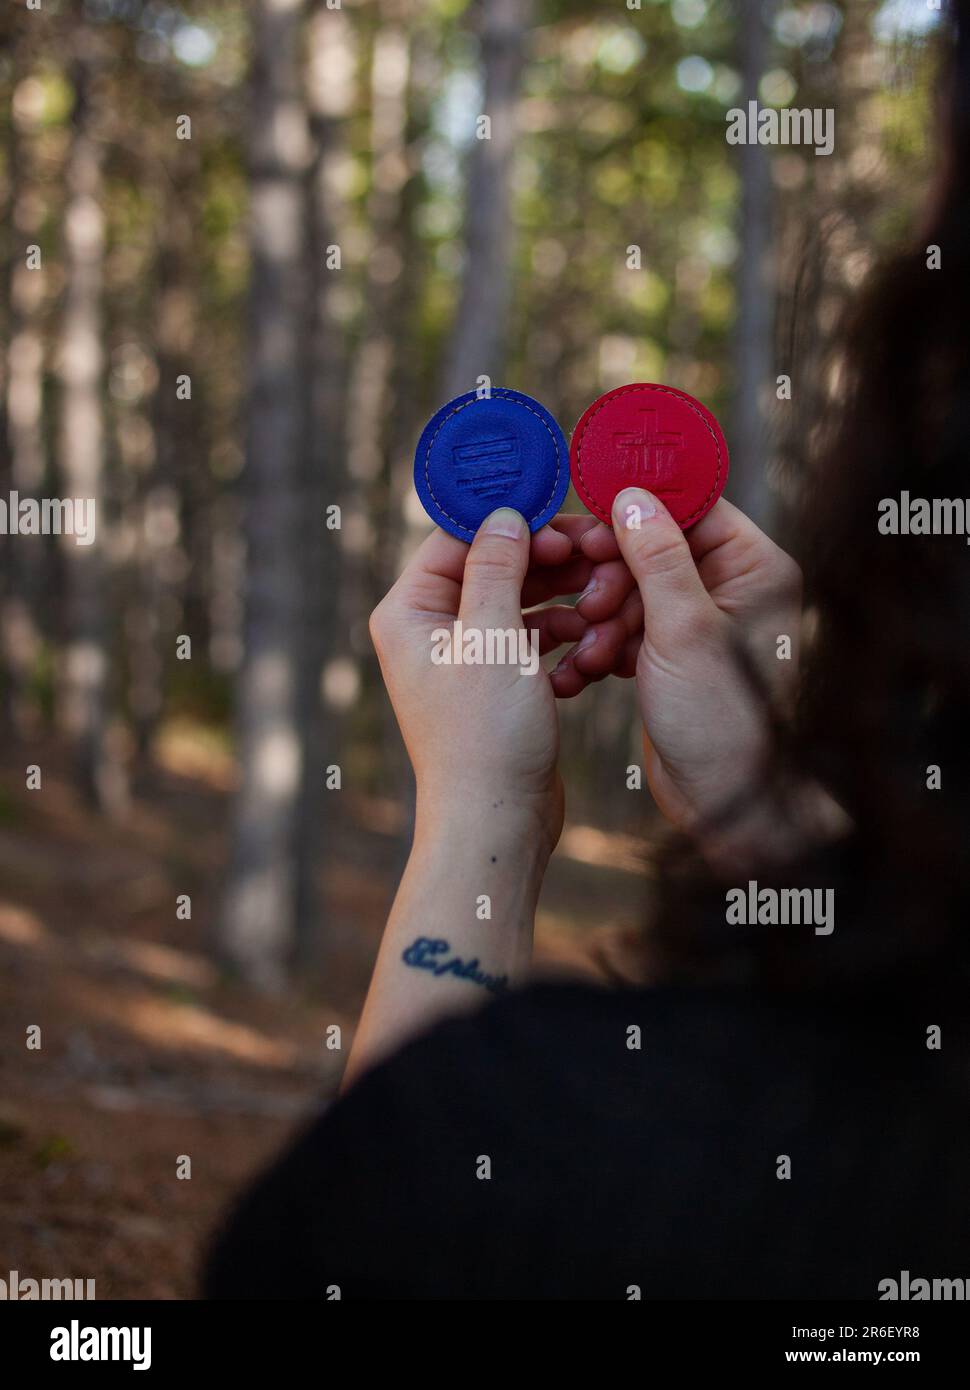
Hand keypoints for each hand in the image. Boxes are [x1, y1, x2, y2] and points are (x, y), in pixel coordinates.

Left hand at [369, 508, 598, 854]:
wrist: (497, 819)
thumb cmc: (485, 736)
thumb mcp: (492, 639)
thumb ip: (496, 569)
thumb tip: (503, 515)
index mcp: (408, 612)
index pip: (454, 538)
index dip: (506, 522)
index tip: (557, 517)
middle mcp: (428, 629)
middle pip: (489, 564)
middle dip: (542, 558)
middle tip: (589, 552)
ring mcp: (463, 656)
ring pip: (515, 598)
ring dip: (557, 595)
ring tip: (597, 596)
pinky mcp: (494, 680)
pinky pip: (527, 634)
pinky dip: (557, 631)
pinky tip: (588, 636)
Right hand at [553, 489, 802, 839]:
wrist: (725, 802)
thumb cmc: (723, 720)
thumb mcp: (684, 629)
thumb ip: (656, 557)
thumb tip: (631, 497)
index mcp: (754, 567)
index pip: (692, 509)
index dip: (636, 514)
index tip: (591, 526)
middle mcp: (730, 588)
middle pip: (652, 549)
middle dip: (612, 578)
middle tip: (587, 605)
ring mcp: (699, 623)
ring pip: (632, 591)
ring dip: (602, 619)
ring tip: (593, 650)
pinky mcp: (671, 655)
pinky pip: (627, 630)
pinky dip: (604, 647)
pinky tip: (586, 672)